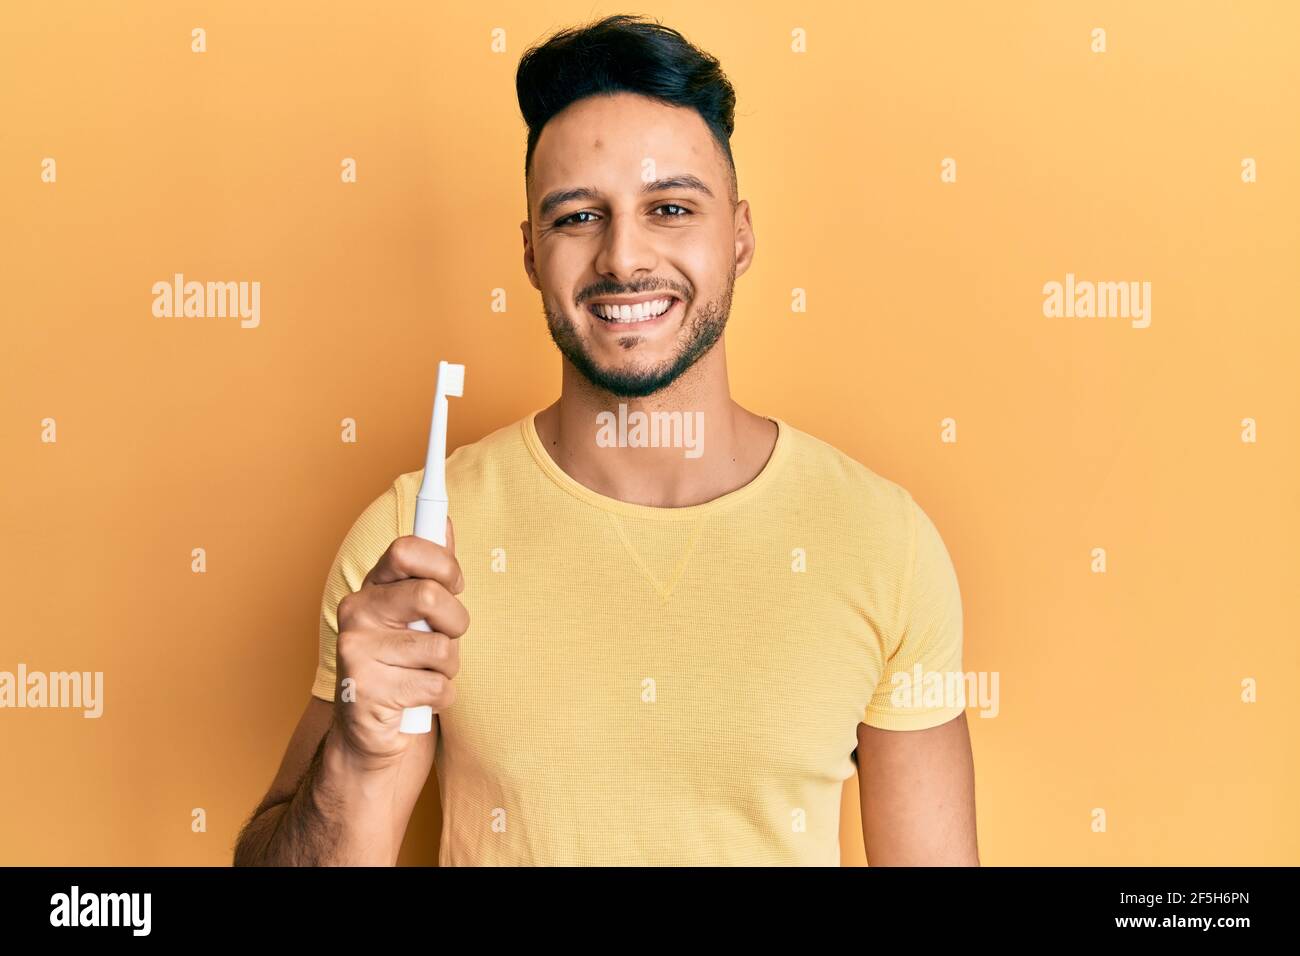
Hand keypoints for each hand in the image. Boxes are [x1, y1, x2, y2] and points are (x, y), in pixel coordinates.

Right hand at [332, 517, 467, 767]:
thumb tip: (444, 522)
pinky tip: (417, 700)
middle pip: (430, 596)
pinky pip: (436, 686)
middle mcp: (357, 612)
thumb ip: (431, 569)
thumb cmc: (406, 663)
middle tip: (445, 638)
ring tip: (425, 674)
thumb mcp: (419, 612)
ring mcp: (356, 651)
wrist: (373, 732)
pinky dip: (440, 697)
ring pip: (440, 648)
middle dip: (456, 622)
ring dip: (448, 667)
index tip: (453, 583)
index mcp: (372, 587)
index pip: (406, 550)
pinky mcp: (366, 691)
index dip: (443, 565)